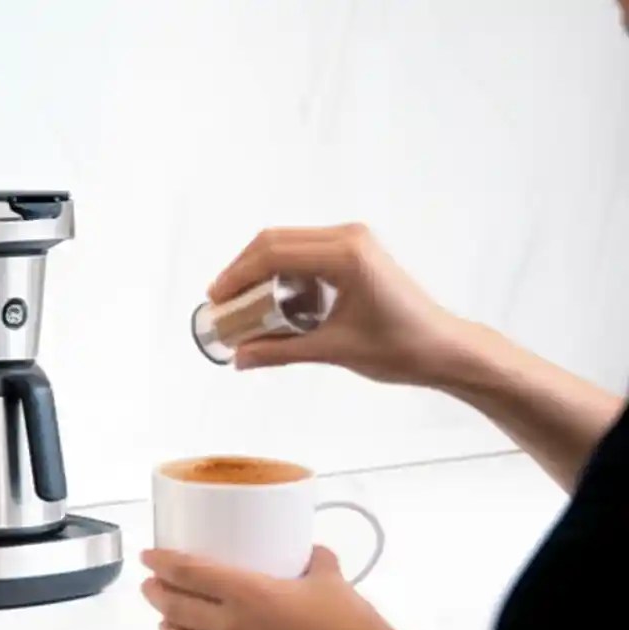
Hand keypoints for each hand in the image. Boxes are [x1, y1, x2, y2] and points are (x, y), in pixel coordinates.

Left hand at [140, 547, 420, 629]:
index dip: (162, 563)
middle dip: (156, 592)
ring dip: (168, 624)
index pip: (190, 573)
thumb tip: (309, 549)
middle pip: (177, 607)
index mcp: (249, 593)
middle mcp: (236, 625)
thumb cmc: (350, 629)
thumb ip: (313, 558)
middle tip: (150, 581)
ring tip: (162, 614)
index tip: (149, 555)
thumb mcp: (329, 577)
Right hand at [208, 223, 467, 385]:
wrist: (444, 348)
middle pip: (275, 241)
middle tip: (222, 302)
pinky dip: (284, 275)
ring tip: (245, 305)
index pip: (274, 254)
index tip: (216, 301)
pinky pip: (305, 253)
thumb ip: (279, 351)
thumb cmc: (399, 349)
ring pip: (287, 245)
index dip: (237, 275)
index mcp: (345, 256)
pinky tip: (277, 304)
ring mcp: (353, 240)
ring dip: (261, 272)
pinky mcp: (355, 250)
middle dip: (243, 271)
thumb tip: (238, 358)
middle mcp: (348, 238)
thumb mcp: (332, 351)